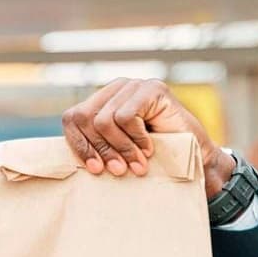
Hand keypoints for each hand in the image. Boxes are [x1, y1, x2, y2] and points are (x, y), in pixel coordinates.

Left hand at [61, 77, 234, 197]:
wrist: (194, 157)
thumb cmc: (153, 158)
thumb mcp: (117, 153)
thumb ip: (95, 147)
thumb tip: (63, 160)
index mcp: (101, 102)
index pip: (72, 119)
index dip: (79, 146)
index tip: (95, 170)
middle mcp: (115, 89)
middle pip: (83, 118)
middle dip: (99, 150)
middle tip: (119, 171)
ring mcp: (133, 86)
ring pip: (104, 121)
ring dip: (122, 148)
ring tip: (138, 164)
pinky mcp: (151, 88)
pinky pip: (126, 117)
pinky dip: (137, 139)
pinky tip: (150, 148)